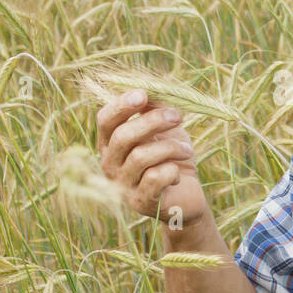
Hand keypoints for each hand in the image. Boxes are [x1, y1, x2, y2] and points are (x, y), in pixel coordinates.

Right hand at [96, 88, 205, 226]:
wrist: (187, 194)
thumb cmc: (173, 157)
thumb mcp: (165, 128)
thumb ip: (154, 109)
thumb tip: (151, 90)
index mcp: (111, 143)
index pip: (105, 120)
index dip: (122, 105)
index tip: (143, 95)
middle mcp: (110, 164)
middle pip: (123, 137)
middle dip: (153, 122)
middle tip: (177, 116)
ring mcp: (123, 185)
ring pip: (140, 156)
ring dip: (170, 148)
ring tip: (187, 149)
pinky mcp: (140, 202)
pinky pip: (154, 178)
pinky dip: (171, 171)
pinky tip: (177, 175)